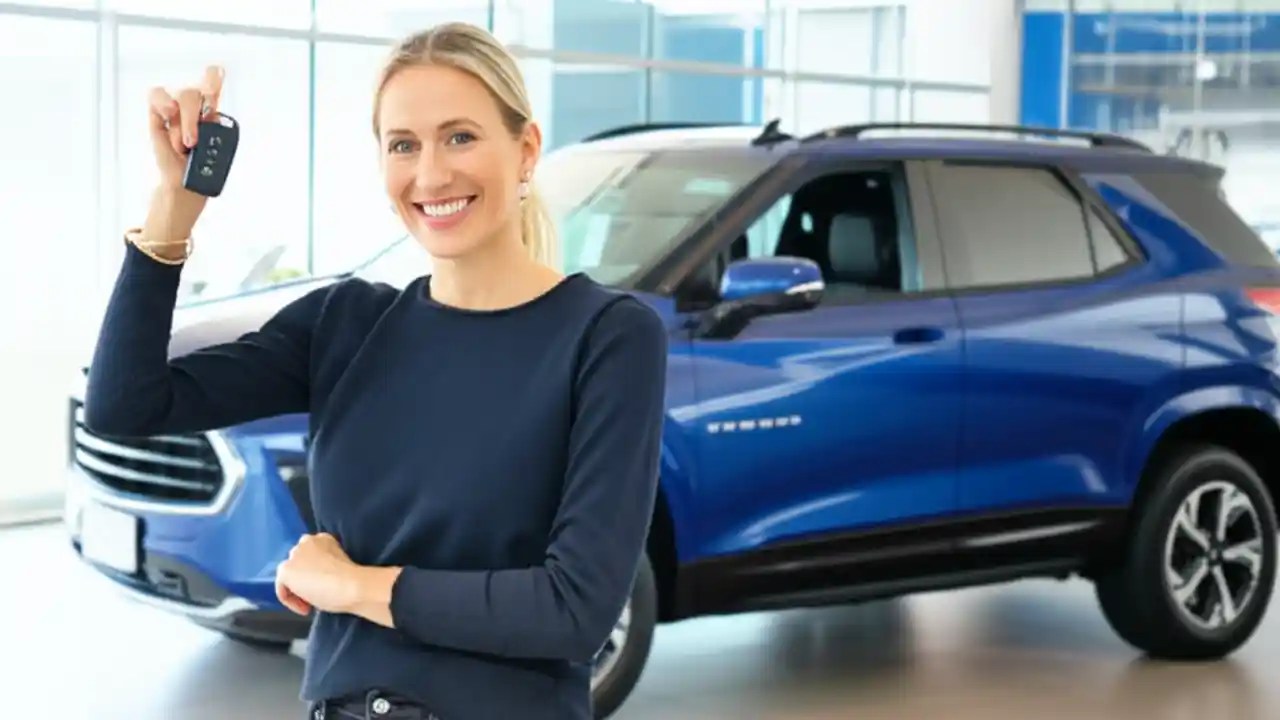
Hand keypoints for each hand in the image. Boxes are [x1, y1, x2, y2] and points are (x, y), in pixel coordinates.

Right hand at [142, 64, 222, 245]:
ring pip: (181, 94)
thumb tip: (211, 115)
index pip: (213, 85)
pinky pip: (156, 95)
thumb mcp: (215, 153)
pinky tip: (166, 117)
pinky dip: (162, 105)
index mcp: (213, 115)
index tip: (217, 71)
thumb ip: (214, 132)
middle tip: (192, 142)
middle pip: (196, 91)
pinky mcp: (157, 114)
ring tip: (182, 144)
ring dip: (182, 121)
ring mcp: (175, 109)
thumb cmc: (201, 171)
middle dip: (195, 117)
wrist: (182, 186)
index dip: (213, 76)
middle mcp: (195, 107)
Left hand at [275, 533, 361, 615]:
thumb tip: (316, 581)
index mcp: (323, 538)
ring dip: (297, 590)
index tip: (324, 585)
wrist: (352, 585)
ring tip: (311, 602)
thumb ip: (324, 567)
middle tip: (316, 594)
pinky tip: (306, 608)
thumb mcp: (340, 567)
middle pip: (297, 564)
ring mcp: (294, 555)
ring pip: (289, 576)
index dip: (316, 573)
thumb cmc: (352, 580)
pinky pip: (282, 590)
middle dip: (304, 579)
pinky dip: (291, 601)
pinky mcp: (286, 571)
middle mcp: (306, 541)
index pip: (310, 556)